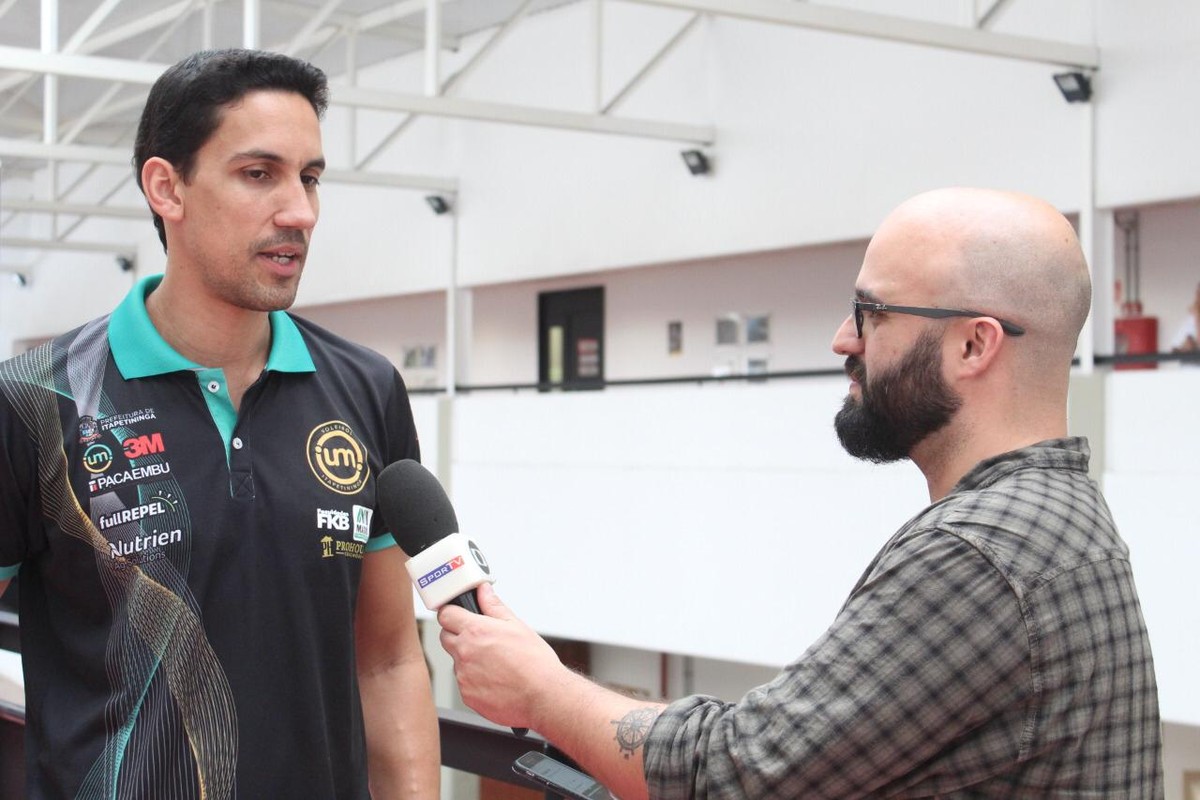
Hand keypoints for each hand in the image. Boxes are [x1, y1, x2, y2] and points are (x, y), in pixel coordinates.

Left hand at [437, 584, 565, 729]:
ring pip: (457, 662)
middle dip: (457, 635)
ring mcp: (464, 676)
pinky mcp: (467, 696)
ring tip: (495, 664)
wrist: (542, 696)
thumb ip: (494, 606)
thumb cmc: (534, 662)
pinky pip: (464, 683)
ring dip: (468, 660)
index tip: (457, 615)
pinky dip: (475, 681)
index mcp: (475, 631)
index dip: (452, 613)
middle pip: (446, 637)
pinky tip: (495, 680)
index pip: (446, 615)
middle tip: (479, 639)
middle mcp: (465, 653)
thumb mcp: (516, 625)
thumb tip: (484, 591)